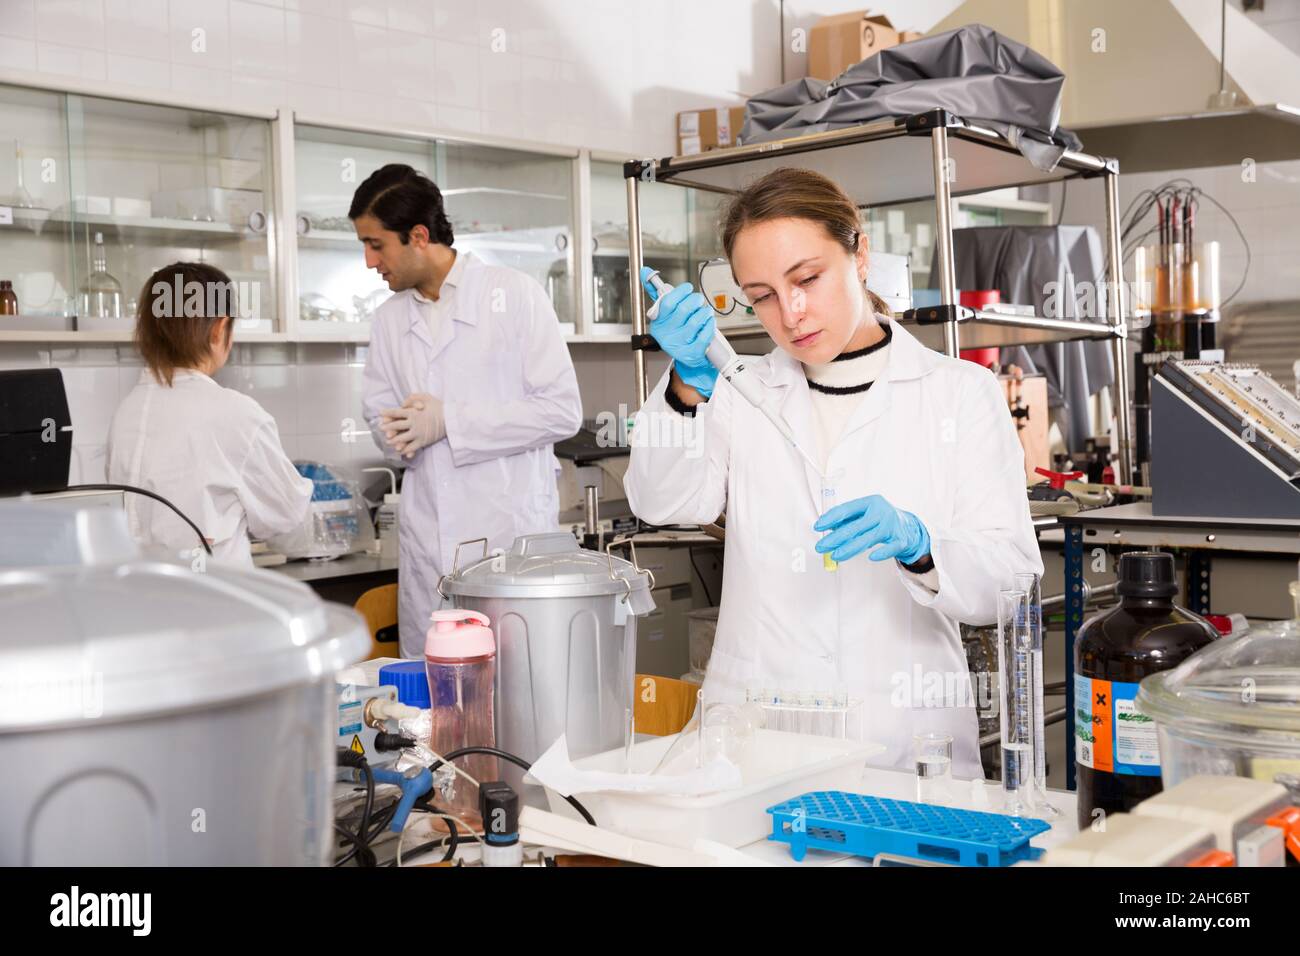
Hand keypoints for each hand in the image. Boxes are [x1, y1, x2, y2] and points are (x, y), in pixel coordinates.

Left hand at [380, 392, 445, 458]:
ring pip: (401, 438)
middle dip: (387, 427)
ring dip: (393, 440)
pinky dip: (405, 449)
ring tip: (388, 441)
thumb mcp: (426, 397)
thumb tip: (403, 403)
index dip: (387, 413)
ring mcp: (418, 433)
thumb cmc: (440, 407)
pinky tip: (401, 451)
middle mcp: (413, 423)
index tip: (381, 414)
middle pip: (396, 426)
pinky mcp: (423, 441)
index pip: (396, 413)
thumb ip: (413, 397)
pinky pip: (412, 447)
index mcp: (413, 412)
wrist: (451, 419)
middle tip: (381, 428)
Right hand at [640, 266, 718, 397]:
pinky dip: (710, 325)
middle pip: (683, 310)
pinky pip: (705, 334)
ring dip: (704, 312)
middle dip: (695, 300)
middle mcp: (666, 336)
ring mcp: (679, 346)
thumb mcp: (665, 314)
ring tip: (705, 312)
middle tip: (699, 300)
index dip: (680, 292)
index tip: (688, 289)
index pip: (667, 303)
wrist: (688, 362)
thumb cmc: (677, 333)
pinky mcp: (692, 353)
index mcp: (658, 323)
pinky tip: (709, 322)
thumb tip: (645, 272)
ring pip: (696, 321)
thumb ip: (656, 292)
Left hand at [813, 494, 930, 564]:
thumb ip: (848, 519)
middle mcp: (881, 512)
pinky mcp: (901, 540)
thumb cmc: (881, 519)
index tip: (818, 526)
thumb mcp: (866, 514)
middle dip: (835, 538)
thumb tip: (825, 525)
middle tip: (821, 546)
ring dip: (850, 548)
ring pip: (868, 539)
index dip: (831, 518)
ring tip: (835, 556)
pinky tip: (871, 557)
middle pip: (855, 526)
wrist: (909, 527)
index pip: (848, 509)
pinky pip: (890, 548)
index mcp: (871, 502)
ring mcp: (892, 526)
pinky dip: (882, 553)